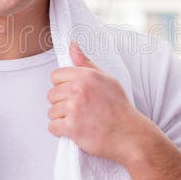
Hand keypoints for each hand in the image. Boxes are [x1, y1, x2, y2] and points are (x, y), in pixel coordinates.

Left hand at [47, 42, 158, 164]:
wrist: (129, 134)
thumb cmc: (118, 107)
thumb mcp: (106, 79)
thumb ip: (86, 63)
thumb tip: (72, 45)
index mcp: (86, 75)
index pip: (56, 76)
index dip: (63, 86)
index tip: (73, 94)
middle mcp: (79, 89)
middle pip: (51, 95)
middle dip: (62, 103)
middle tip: (79, 110)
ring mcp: (74, 108)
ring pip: (51, 112)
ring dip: (62, 118)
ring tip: (79, 120)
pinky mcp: (72, 127)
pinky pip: (53, 127)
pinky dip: (61, 131)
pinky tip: (75, 130)